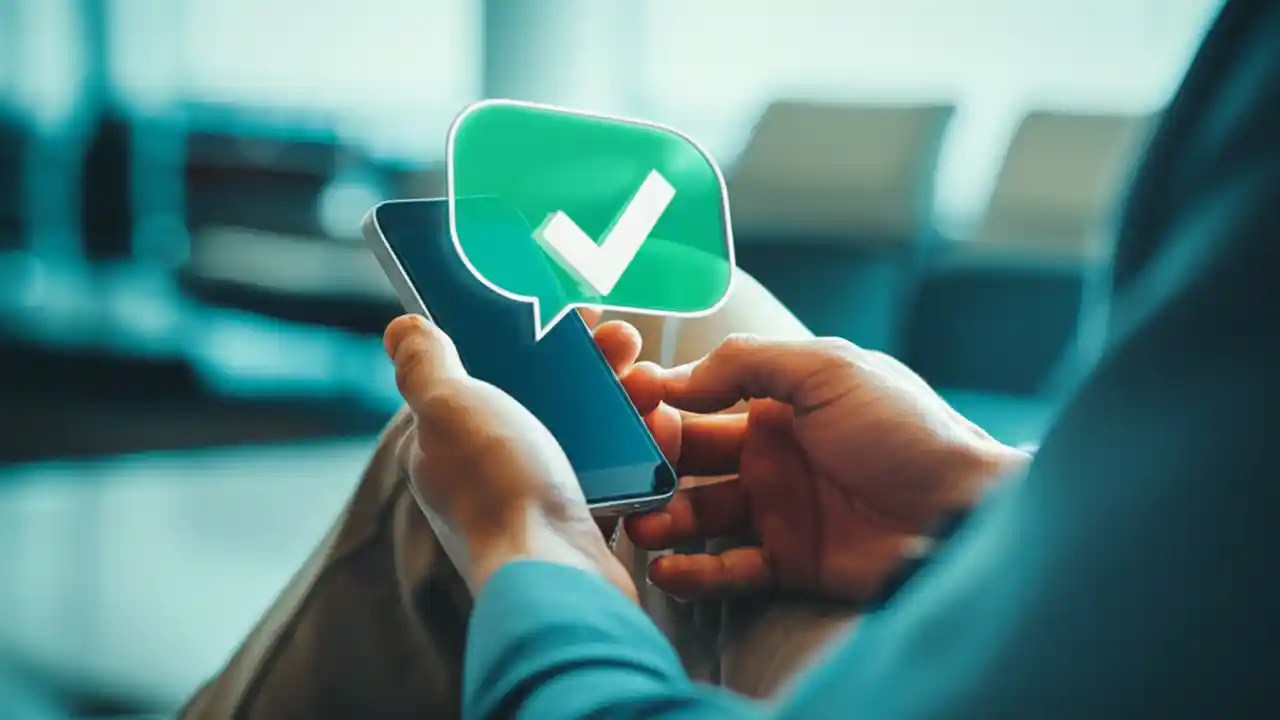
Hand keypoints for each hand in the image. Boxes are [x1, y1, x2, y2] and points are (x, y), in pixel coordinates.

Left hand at [384, 314, 634, 598]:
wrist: (556, 579)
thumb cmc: (497, 491)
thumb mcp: (450, 408)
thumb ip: (424, 366)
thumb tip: (400, 329)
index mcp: (446, 445)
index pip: (481, 376)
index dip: (522, 340)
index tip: (566, 315)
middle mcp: (487, 474)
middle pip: (542, 399)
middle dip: (586, 363)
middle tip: (622, 340)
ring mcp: (537, 501)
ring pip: (585, 433)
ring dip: (620, 399)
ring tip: (649, 381)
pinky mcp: (583, 525)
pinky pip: (616, 476)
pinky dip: (640, 447)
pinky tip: (662, 426)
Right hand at [604, 330, 1029, 601]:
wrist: (964, 508)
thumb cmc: (905, 429)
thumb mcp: (828, 369)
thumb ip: (751, 363)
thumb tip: (681, 376)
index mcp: (779, 403)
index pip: (701, 398)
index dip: (658, 400)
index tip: (619, 404)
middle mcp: (771, 455)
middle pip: (690, 458)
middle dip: (650, 461)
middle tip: (621, 470)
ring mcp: (780, 510)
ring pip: (701, 514)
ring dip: (663, 518)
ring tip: (639, 524)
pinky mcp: (791, 562)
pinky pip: (730, 570)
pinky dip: (695, 573)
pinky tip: (667, 568)